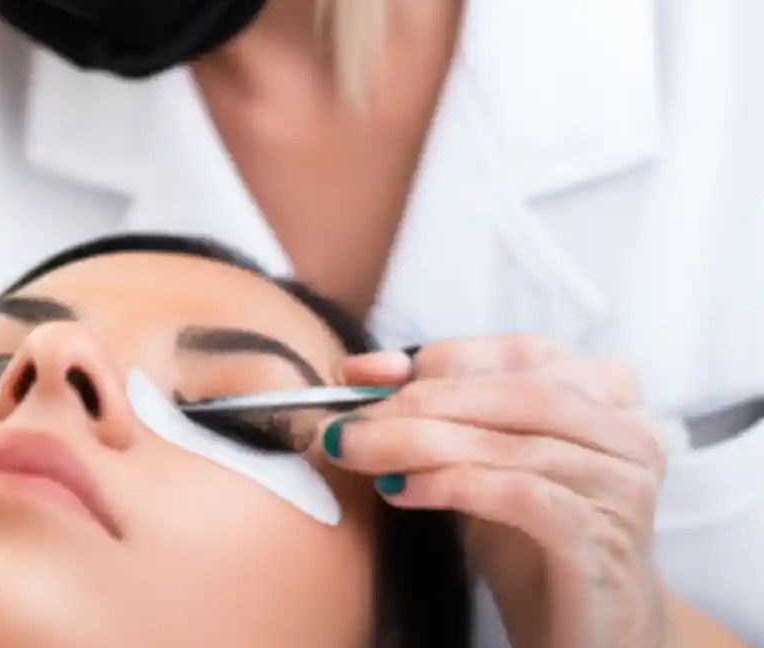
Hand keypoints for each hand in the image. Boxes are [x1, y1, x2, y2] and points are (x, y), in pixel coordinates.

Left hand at [322, 335, 670, 647]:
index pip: (517, 353)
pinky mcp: (605, 540)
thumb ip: (436, 414)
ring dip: (417, 441)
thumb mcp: (480, 464)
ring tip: (356, 453)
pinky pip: (519, 495)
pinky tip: (400, 492)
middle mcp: (627, 431)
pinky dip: (451, 485)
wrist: (589, 633)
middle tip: (346, 421)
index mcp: (605, 396)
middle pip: (512, 391)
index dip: (436, 356)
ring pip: (511, 441)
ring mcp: (623, 485)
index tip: (359, 374)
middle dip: (417, 400)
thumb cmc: (531, 540)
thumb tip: (362, 371)